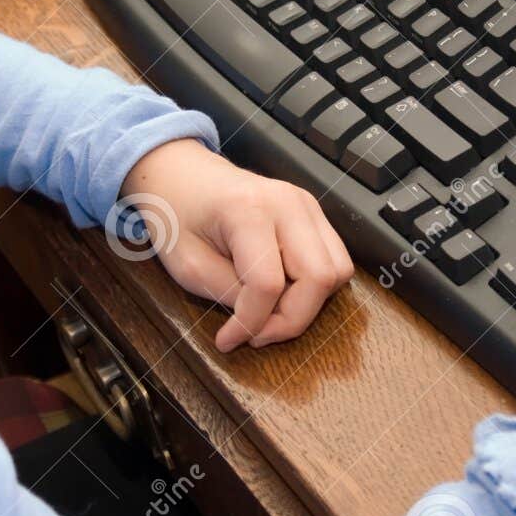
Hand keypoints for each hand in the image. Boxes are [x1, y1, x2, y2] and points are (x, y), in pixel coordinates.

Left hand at [119, 139, 354, 351]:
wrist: (183, 174)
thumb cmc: (178, 215)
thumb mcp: (187, 265)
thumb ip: (229, 295)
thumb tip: (263, 322)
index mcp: (247, 210)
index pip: (269, 284)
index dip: (251, 323)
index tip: (227, 340)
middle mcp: (287, 203)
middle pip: (319, 277)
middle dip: (292, 319)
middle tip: (257, 333)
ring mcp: (306, 205)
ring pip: (337, 270)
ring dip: (309, 304)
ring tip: (270, 310)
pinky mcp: (314, 213)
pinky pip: (335, 260)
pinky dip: (315, 286)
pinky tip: (283, 289)